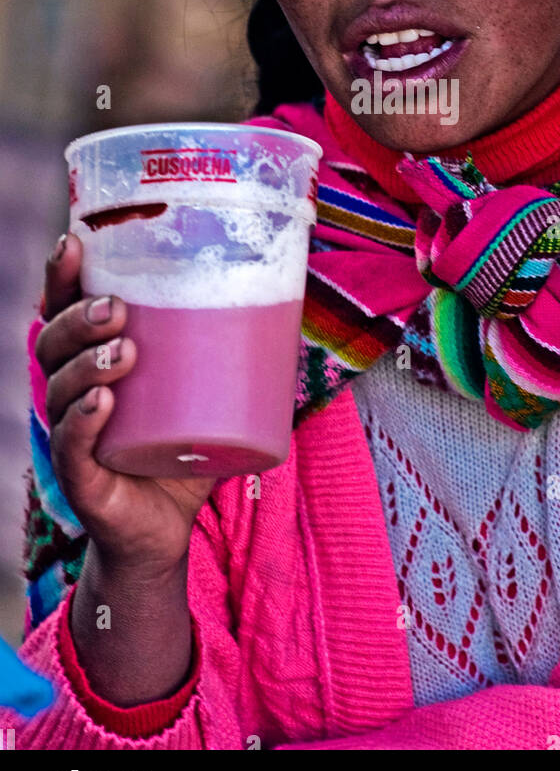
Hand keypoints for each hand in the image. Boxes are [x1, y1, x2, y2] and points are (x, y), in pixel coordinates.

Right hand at [35, 232, 216, 573]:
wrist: (165, 530)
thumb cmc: (184, 450)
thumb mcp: (209, 392)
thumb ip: (237, 348)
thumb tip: (294, 291)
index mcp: (92, 358)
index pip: (63, 309)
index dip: (62, 275)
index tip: (76, 241)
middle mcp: (71, 390)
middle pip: (53, 342)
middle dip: (78, 317)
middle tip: (116, 308)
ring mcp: (72, 434)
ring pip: (59, 388)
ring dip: (86, 363)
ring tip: (123, 351)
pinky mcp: (81, 478)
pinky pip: (70, 446)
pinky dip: (82, 420)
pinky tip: (100, 402)